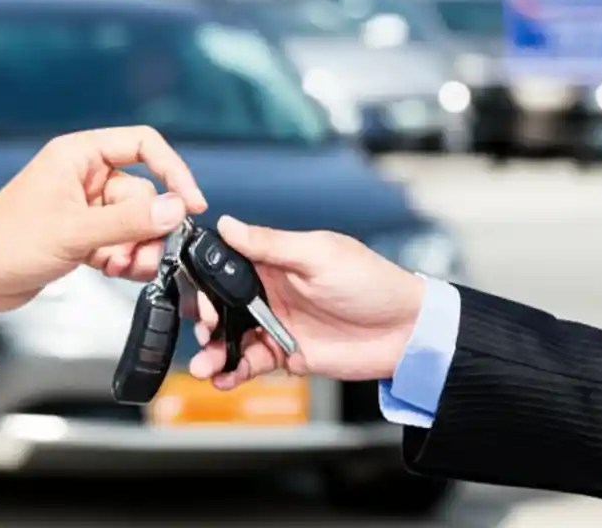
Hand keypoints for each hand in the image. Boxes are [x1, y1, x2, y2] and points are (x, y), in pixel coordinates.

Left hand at [0, 127, 206, 310]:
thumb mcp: (74, 232)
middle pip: (144, 194)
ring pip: (136, 222)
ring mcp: (85, 205)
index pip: (144, 145)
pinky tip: (110, 271)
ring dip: (135, 249)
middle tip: (138, 257)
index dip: (174, 171)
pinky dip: (122, 258)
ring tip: (119, 268)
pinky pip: (122, 240)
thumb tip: (176, 209)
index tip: (191, 204)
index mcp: (79, 155)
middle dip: (146, 230)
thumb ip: (129, 221)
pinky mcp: (83, 233)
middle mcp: (85, 175)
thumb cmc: (6, 243)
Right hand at [188, 216, 425, 389]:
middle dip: (205, 319)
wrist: (404, 331)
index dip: (206, 279)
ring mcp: (277, 324)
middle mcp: (271, 292)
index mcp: (277, 260)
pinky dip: (232, 371)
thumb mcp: (319, 255)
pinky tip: (223, 377)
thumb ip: (270, 244)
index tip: (196, 293)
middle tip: (206, 330)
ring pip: (231, 337)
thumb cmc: (371, 283)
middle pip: (222, 305)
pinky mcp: (286, 355)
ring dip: (213, 351)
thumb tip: (228, 224)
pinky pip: (250, 363)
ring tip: (204, 365)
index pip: (227, 264)